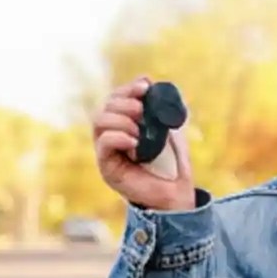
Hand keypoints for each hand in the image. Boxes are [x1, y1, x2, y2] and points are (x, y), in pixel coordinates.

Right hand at [93, 76, 196, 211]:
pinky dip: (118, 137)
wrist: (177, 192)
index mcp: (124, 124)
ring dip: (120, 119)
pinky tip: (135, 142)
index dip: (128, 89)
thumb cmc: (173, 163)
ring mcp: (107, 151)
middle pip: (105, 107)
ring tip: (139, 130)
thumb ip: (163, 109)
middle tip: (141, 109)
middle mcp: (112, 135)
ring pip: (99, 122)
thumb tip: (157, 85)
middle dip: (123, 102)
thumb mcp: (170, 130)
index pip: (116, 98)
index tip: (145, 85)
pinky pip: (103, 144)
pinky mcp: (107, 167)